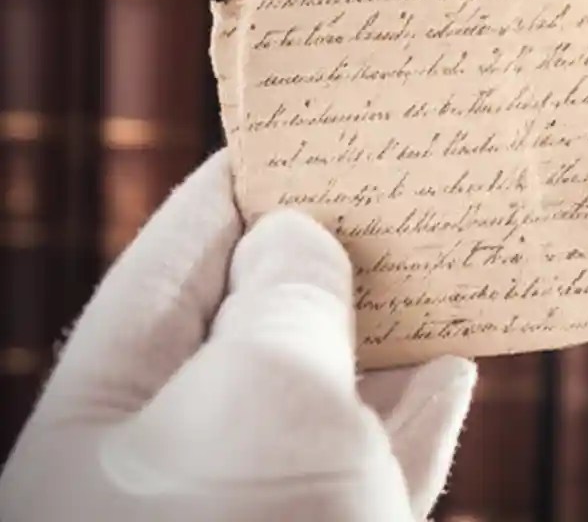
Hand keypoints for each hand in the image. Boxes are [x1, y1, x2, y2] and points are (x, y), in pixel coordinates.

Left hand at [0, 150, 475, 521]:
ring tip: (439, 267)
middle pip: (252, 329)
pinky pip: (377, 470)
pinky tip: (455, 372)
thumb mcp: (265, 392)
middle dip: (323, 256)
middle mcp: (174, 464)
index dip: (236, 188)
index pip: (167, 268)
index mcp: (106, 419)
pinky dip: (418, 420)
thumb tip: (298, 240)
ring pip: (326, 401)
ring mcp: (255, 512)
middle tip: (391, 186)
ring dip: (388, 335)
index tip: (302, 129)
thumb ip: (285, 297)